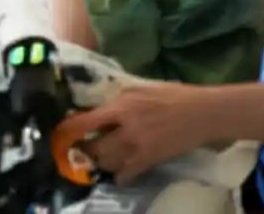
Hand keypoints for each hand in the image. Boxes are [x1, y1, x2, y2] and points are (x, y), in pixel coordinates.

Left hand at [58, 82, 216, 184]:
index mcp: (122, 107)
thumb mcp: (140, 87)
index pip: (87, 121)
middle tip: (80, 147)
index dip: (71, 128)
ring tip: (97, 159)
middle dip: (85, 148)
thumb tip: (99, 105)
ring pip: (108, 162)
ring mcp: (138, 147)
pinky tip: (116, 173)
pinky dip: (119, 176)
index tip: (62, 132)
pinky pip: (127, 175)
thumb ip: (118, 97)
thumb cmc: (172, 96)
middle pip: (94, 146)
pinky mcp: (150, 160)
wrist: (202, 113)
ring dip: (100, 162)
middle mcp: (126, 129)